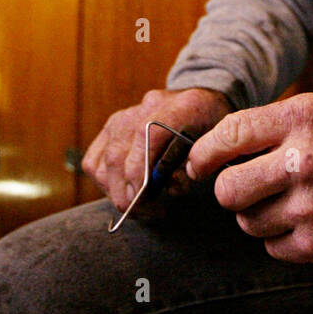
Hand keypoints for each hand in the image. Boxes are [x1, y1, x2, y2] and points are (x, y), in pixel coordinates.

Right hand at [81, 87, 231, 212]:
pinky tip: (125, 192)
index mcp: (182, 107)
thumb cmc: (212, 128)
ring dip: (117, 193)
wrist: (200, 101)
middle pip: (120, 154)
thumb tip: (168, 187)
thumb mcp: (218, 143)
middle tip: (147, 212)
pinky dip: (105, 184)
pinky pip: (94, 162)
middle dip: (128, 193)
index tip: (146, 198)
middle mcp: (147, 108)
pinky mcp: (111, 128)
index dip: (140, 170)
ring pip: (105, 163)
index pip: (146, 134)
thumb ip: (198, 162)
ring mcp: (125, 117)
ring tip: (139, 206)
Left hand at [185, 92, 312, 261]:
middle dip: (227, 189)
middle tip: (243, 186)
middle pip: (226, 189)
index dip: (203, 154)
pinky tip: (302, 217)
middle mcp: (303, 161)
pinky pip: (271, 246)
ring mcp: (312, 205)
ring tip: (284, 199)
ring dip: (256, 213)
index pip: (228, 136)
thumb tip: (213, 150)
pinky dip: (280, 235)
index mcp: (300, 119)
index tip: (199, 164)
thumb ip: (267, 124)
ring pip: (246, 222)